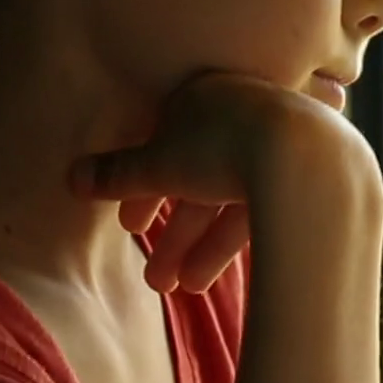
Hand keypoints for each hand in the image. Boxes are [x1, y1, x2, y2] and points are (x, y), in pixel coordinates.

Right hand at [70, 72, 362, 293]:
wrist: (306, 157)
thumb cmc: (221, 147)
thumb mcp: (157, 165)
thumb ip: (116, 173)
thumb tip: (71, 178)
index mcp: (207, 90)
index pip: (167, 141)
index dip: (143, 188)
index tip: (129, 228)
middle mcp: (246, 107)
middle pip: (201, 176)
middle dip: (173, 232)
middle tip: (153, 279)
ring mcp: (284, 138)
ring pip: (233, 196)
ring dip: (200, 247)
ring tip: (179, 292)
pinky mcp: (310, 170)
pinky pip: (266, 206)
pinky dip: (236, 240)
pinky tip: (214, 277)